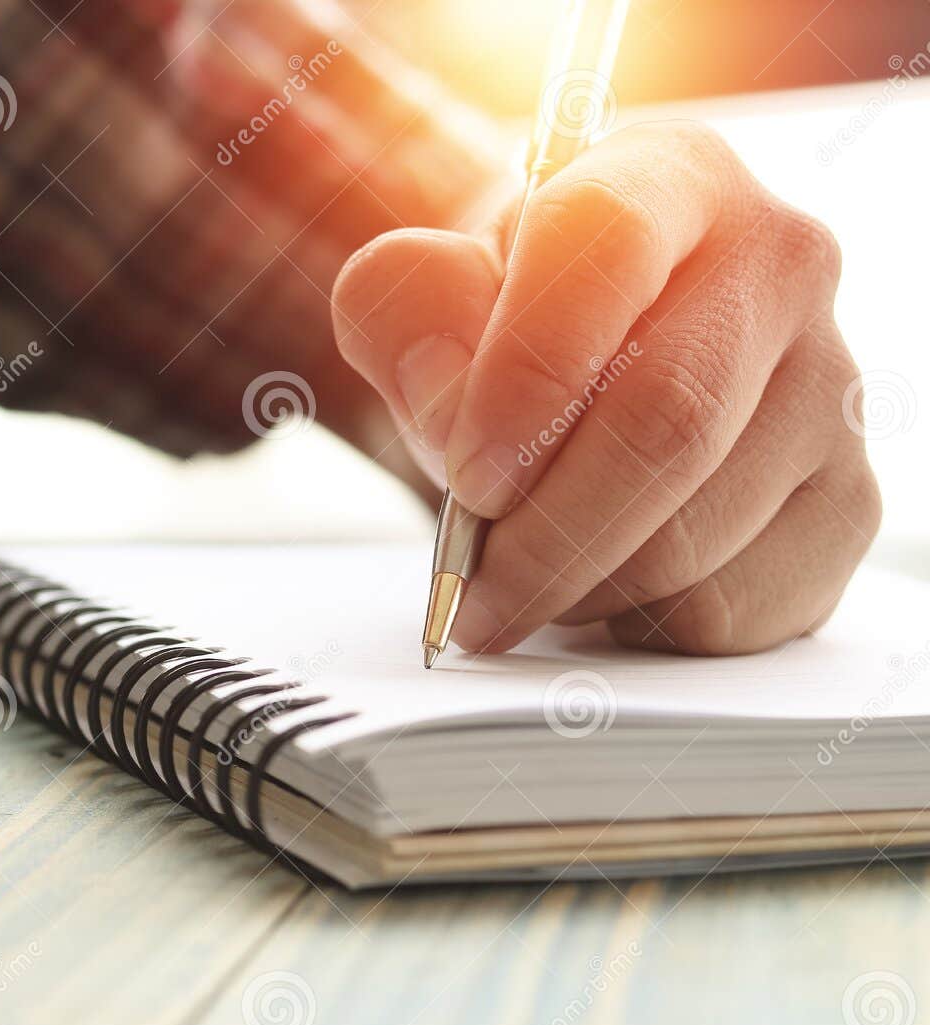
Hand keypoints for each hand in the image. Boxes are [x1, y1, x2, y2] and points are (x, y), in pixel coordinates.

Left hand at [331, 121, 880, 656]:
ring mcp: (830, 387)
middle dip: (544, 531)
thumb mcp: (427, 297)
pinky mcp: (843, 503)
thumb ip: (404, 315)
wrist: (586, 378)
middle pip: (666, 421)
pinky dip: (632, 622)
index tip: (468, 477)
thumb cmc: (508, 336)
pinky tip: (594, 584)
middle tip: (470, 586)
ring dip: (576, 587)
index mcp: (669, 180)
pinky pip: (728, 602)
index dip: (526, 376)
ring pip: (693, 532)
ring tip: (518, 579)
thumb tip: (448, 398)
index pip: (606, 250)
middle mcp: (780, 265)